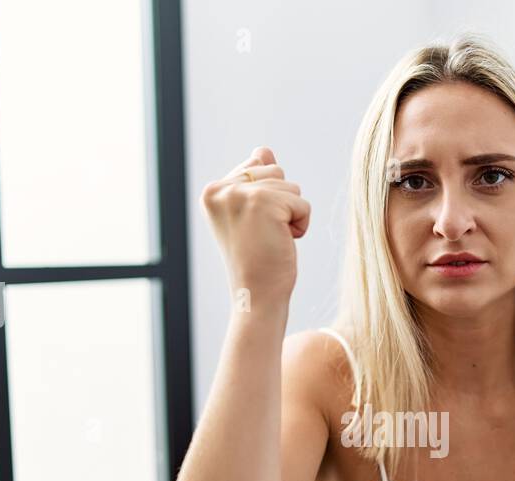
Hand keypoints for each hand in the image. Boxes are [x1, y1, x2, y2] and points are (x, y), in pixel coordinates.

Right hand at [200, 145, 311, 304]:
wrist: (256, 295)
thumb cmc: (256, 260)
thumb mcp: (251, 215)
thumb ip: (254, 180)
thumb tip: (264, 150)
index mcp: (212, 191)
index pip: (256, 165)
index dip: (267, 198)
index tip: (252, 229)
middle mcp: (221, 189)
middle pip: (275, 171)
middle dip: (280, 203)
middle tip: (263, 235)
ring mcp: (240, 194)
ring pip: (291, 186)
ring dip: (290, 215)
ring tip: (271, 239)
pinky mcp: (264, 202)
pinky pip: (302, 203)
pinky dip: (301, 225)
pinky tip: (282, 243)